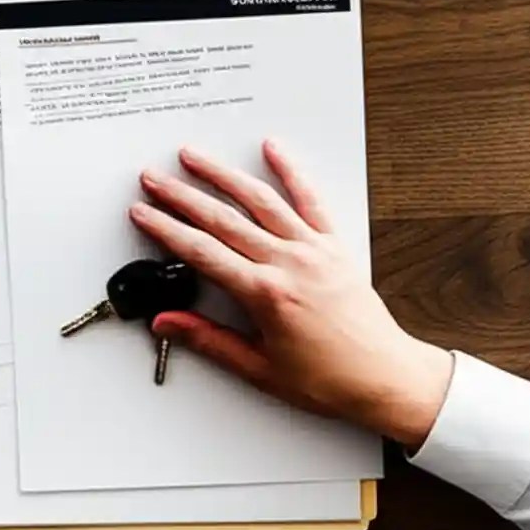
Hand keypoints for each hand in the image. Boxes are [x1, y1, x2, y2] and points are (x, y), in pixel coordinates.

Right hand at [130, 140, 452, 448]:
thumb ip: (208, 340)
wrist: (386, 378)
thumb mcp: (259, 369)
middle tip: (153, 178)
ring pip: (259, 200)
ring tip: (194, 156)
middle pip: (222, 219)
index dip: (165, 229)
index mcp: (266, 294)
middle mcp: (288, 263)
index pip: (201, 252)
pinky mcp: (334, 246)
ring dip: (222, 174)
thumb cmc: (330, 379)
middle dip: (181, 195)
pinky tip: (273, 150)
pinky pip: (310, 199)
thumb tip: (167, 323)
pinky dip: (291, 171)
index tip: (143, 213)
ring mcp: (312, 250)